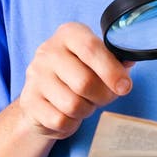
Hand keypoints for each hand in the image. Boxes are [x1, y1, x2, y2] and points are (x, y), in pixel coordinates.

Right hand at [18, 22, 132, 139]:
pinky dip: (71, 123)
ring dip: (87, 110)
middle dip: (103, 96)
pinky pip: (60, 120)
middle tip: (104, 97)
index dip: (111, 70)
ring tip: (86, 103)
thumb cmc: (79, 72)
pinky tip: (69, 114)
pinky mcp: (29, 101)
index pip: (91, 48)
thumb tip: (128, 62)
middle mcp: (48, 51)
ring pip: (73, 104)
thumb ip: (115, 60)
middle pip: (84, 82)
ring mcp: (35, 76)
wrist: (44, 94)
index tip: (124, 86)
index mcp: (69, 34)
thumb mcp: (98, 59)